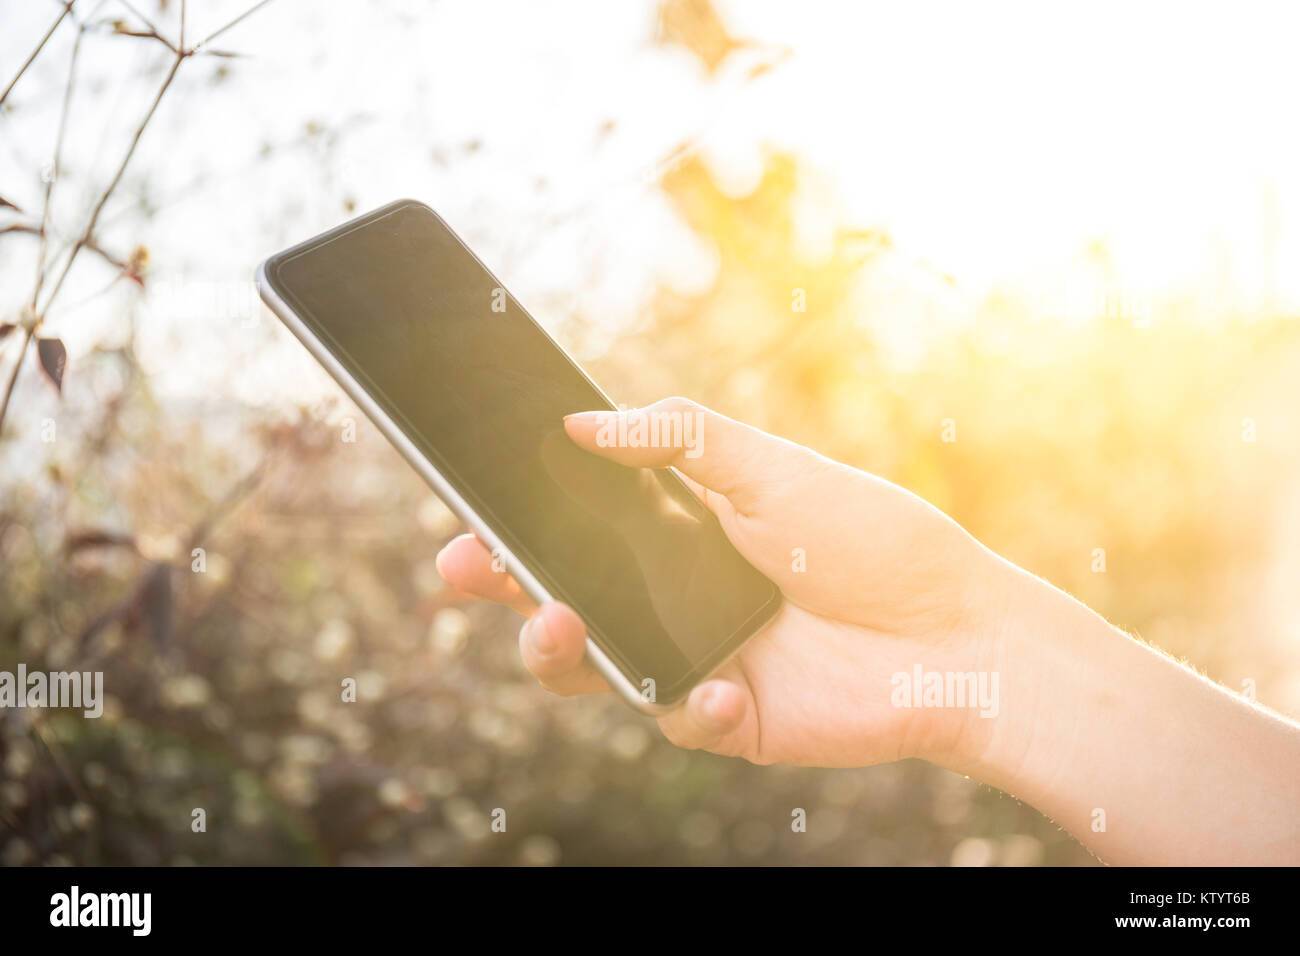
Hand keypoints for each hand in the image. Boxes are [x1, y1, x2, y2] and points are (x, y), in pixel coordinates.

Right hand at [436, 397, 1015, 768]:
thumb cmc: (873, 539)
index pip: (575, 528)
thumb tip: (583, 422)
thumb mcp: (774, 468)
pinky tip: (731, 687)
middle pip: (561, 598)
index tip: (468, 516)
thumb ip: (682, 438)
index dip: (515, 526)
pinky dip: (695, 706)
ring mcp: (695, 658)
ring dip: (556, 650)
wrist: (958, 633)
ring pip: (593, 668)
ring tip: (556, 625)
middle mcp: (673, 598)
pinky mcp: (729, 717)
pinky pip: (679, 719)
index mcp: (678, 534)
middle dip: (502, 585)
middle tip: (465, 568)